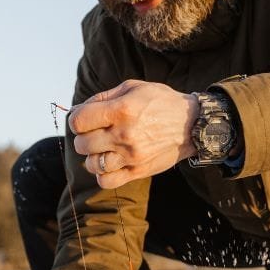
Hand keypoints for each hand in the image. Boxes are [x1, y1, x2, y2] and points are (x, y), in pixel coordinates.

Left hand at [69, 79, 198, 188]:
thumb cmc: (160, 102)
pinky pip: (107, 181)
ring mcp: (131, 156)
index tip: (85, 119)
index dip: (77, 119)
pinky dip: (102, 174)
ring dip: (93, 156)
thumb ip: (103, 97)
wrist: (192, 125)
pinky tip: (109, 164)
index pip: (78, 121)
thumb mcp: (133, 88)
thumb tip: (77, 110)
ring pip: (92, 164)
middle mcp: (124, 135)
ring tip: (103, 149)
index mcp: (122, 110)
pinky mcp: (138, 171)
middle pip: (82, 144)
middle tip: (95, 133)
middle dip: (83, 137)